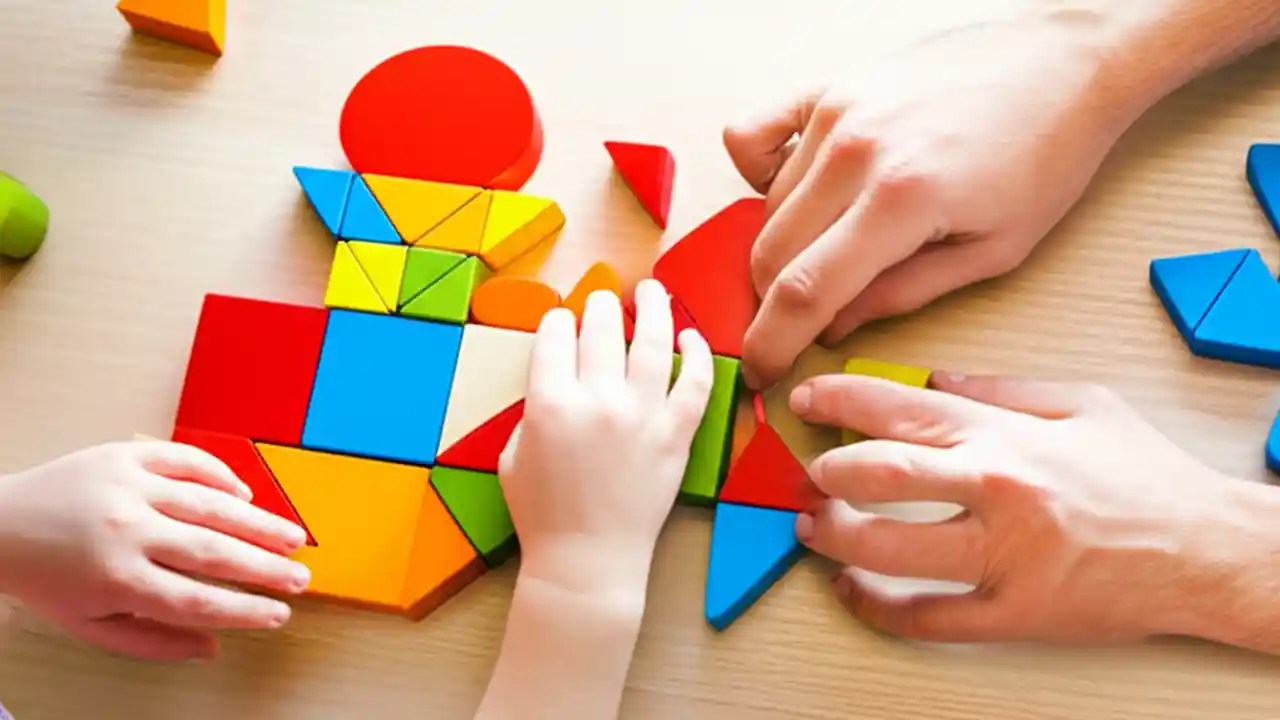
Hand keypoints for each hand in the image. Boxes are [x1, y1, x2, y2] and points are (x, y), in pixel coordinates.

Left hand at [0, 441, 310, 660]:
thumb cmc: (47, 578)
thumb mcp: (92, 625)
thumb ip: (153, 642)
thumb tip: (212, 647)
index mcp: (117, 579)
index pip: (199, 599)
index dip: (245, 609)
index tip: (278, 614)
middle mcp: (127, 530)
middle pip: (214, 551)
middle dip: (266, 567)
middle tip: (301, 577)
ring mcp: (129, 487)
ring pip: (211, 504)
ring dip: (259, 521)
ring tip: (293, 537)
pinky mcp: (127, 455)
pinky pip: (188, 460)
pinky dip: (222, 475)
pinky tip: (246, 494)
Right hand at [499, 279, 713, 593]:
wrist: (588, 561)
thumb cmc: (542, 514)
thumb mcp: (513, 455)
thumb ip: (533, 408)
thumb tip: (557, 373)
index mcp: (549, 404)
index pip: (554, 336)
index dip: (557, 322)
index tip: (562, 322)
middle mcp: (597, 400)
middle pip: (602, 328)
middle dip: (601, 305)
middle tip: (605, 299)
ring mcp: (642, 415)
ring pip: (653, 341)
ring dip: (653, 307)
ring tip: (652, 289)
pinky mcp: (676, 434)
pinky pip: (695, 383)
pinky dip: (697, 354)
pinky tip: (691, 336)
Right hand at [725, 8, 1136, 387]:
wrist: (1065, 65)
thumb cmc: (1044, 152)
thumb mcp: (992, 251)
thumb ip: (902, 294)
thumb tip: (833, 327)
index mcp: (902, 199)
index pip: (804, 291)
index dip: (772, 344)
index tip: (762, 370)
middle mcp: (857, 150)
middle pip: (773, 254)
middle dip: (774, 304)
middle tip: (800, 321)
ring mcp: (837, 112)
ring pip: (767, 208)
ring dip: (784, 246)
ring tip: (835, 248)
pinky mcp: (830, 87)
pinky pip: (751, 137)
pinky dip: (756, 176)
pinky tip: (794, 195)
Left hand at [789, 372, 1279, 648]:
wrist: (1205, 552)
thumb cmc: (1146, 476)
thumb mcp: (1082, 403)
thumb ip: (1002, 386)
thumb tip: (936, 374)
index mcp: (1007, 436)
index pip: (901, 408)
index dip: (839, 400)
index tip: (805, 400)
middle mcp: (997, 490)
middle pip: (880, 474)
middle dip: (824, 470)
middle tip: (801, 472)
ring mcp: (1002, 557)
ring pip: (889, 548)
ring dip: (836, 537)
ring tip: (813, 528)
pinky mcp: (1011, 613)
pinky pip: (926, 618)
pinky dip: (877, 608)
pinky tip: (853, 592)